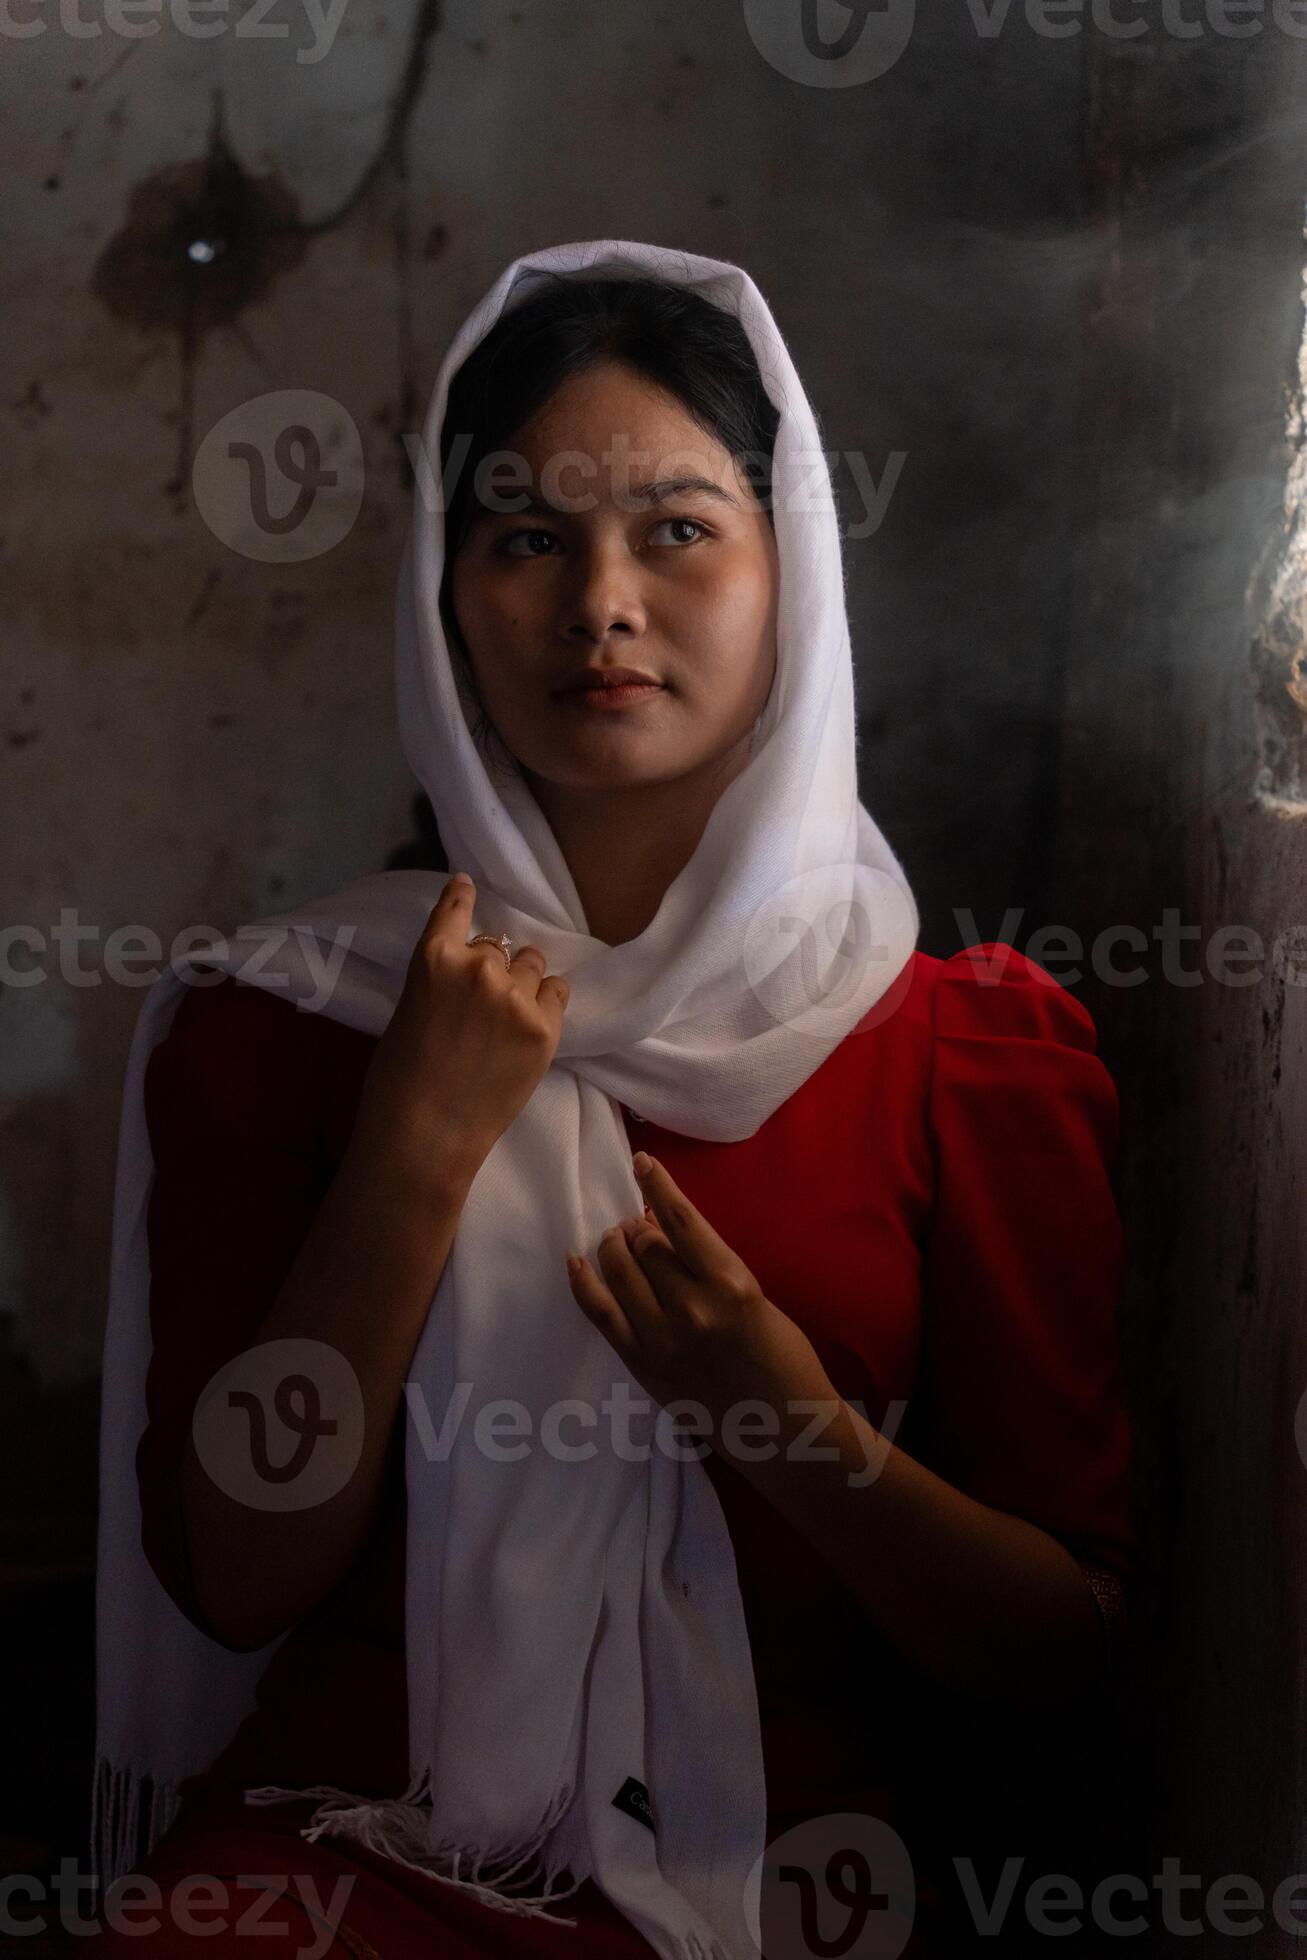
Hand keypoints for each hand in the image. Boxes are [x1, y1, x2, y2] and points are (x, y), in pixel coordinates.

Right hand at [349, 873, 569, 1189]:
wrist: (425, 1136)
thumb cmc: (397, 1082)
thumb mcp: (408, 1012)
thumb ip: (438, 981)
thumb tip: (463, 969)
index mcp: (433, 958)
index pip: (455, 908)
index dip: (463, 895)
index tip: (468, 884)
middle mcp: (478, 967)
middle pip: (498, 945)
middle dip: (491, 966)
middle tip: (481, 1004)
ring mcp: (516, 997)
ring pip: (532, 963)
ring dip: (522, 980)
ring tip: (507, 1016)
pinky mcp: (545, 1028)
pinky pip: (558, 992)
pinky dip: (546, 1002)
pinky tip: (530, 1025)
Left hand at [565, 1152, 837, 1447]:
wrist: (781, 1428)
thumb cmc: (781, 1356)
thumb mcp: (755, 1297)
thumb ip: (708, 1266)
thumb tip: (662, 1230)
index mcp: (730, 1284)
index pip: (680, 1220)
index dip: (657, 1184)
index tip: (643, 1162)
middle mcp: (691, 1309)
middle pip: (644, 1245)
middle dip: (636, 1227)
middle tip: (636, 1224)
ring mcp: (661, 1341)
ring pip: (618, 1272)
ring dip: (613, 1248)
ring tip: (617, 1241)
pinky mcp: (642, 1366)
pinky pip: (599, 1314)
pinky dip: (583, 1282)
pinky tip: (576, 1262)